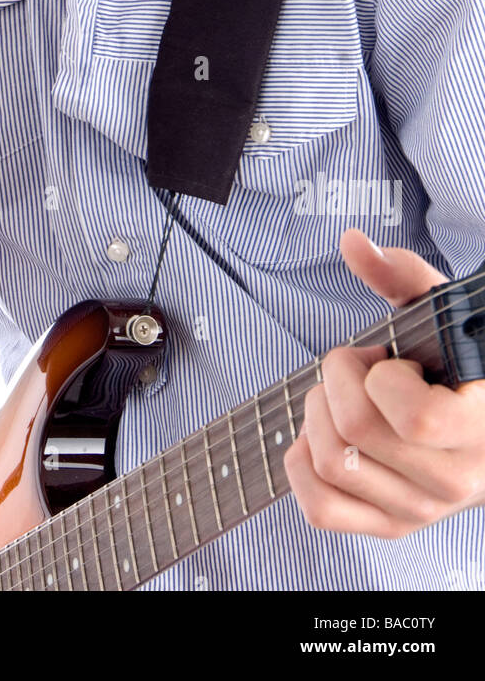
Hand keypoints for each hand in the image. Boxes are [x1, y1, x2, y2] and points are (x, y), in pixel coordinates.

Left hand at [283, 228, 484, 537]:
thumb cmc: (464, 370)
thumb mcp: (446, 316)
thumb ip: (404, 275)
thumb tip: (352, 242)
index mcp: (478, 427)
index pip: (414, 417)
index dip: (382, 376)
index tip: (387, 357)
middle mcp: (452, 479)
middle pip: (354, 433)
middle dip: (336, 379)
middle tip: (356, 365)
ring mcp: (420, 509)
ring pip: (331, 466)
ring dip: (317, 416)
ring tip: (344, 398)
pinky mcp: (391, 526)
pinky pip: (321, 510)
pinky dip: (301, 465)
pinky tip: (322, 433)